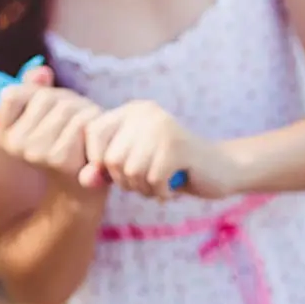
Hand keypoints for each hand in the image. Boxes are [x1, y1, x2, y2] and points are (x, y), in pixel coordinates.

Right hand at [0, 64, 104, 179]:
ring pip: (64, 109)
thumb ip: (36, 88)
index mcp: (5, 135)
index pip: (11, 94)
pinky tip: (91, 142)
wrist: (85, 184)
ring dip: (82, 112)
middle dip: (65, 102)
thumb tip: (42, 72)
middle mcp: (16, 146)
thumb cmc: (66, 139)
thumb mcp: (48, 111)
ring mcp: (36, 154)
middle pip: (43, 98)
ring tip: (84, 130)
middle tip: (74, 122)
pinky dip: (91, 126)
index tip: (47, 113)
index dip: (34, 95)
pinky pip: (79, 124)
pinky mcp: (60, 159)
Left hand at [79, 101, 207, 199]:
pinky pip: (153, 179)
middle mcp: (145, 113)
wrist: (221, 169)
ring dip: (144, 188)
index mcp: (131, 111)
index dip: (97, 159)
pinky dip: (160, 192)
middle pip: (111, 158)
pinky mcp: (177, 145)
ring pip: (131, 171)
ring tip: (160, 183)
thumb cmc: (171, 170)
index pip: (93, 131)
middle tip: (147, 181)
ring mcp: (162, 127)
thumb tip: (83, 180)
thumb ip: (105, 171)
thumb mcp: (133, 167)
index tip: (117, 173)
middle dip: (126, 181)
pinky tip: (172, 187)